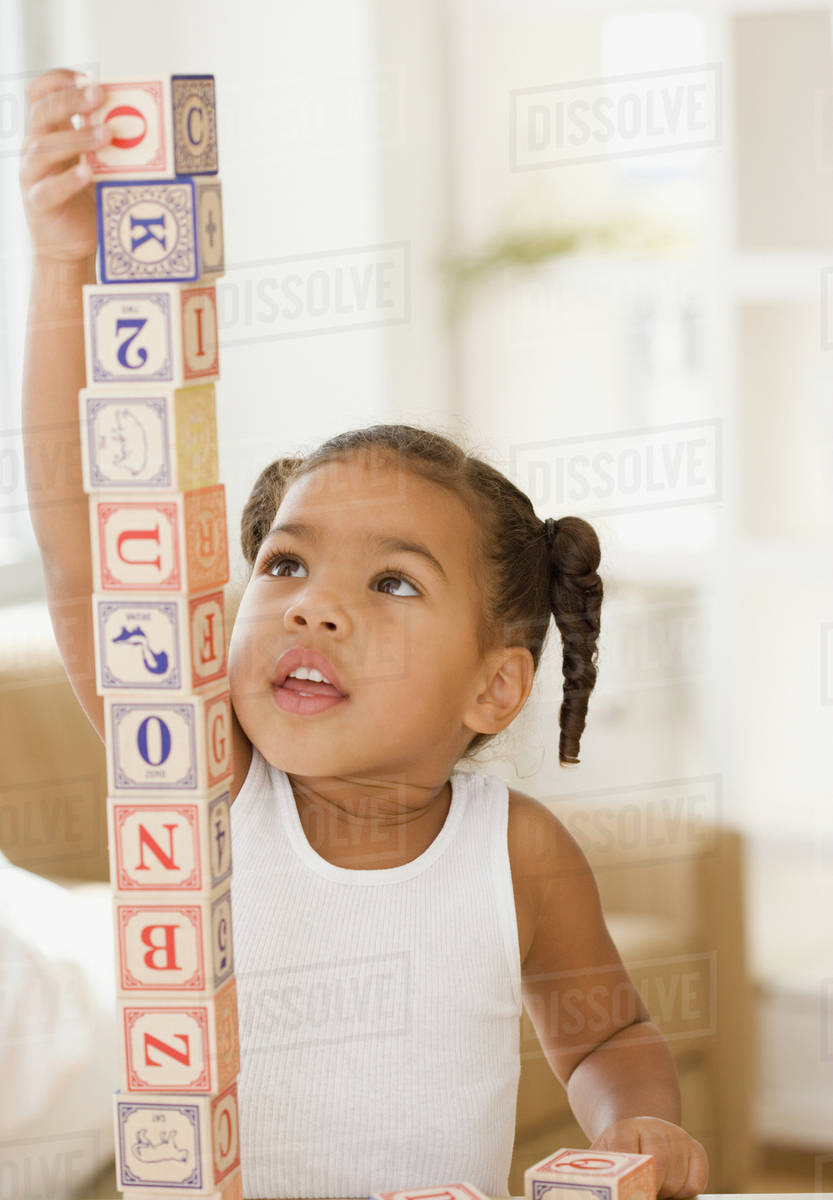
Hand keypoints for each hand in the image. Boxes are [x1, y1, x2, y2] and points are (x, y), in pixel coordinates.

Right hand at [18, 67, 112, 263]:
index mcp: (48, 131)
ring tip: (107, 135)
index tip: (86, 76)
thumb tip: (143, 120)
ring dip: (77, 137)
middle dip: (71, 99)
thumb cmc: (86, 198)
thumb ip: (106, 142)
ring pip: (44, 147)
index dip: (58, 80)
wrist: (70, 242)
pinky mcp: (38, 202)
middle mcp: (34, 147)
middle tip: (99, 94)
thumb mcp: (98, 163)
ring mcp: (32, 174)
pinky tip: (88, 172)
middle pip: (43, 112)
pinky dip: (68, 179)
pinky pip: (48, 188)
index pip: (40, 93)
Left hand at [589, 1115, 708, 1198]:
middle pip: (658, 1163)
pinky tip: (671, 1190)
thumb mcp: (604, 1160)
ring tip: (652, 1191)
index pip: (627, 1152)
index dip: (627, 1180)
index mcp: (624, 1130)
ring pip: (678, 1177)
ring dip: (667, 1193)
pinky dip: (685, 1193)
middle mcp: (653, 1127)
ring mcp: (676, 1136)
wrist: (638, 1135)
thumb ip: (602, 1174)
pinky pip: (696, 1182)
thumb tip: (600, 1191)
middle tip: (643, 1195)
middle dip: (651, 1188)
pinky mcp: (695, 1149)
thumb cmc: (618, 1156)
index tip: (626, 1193)